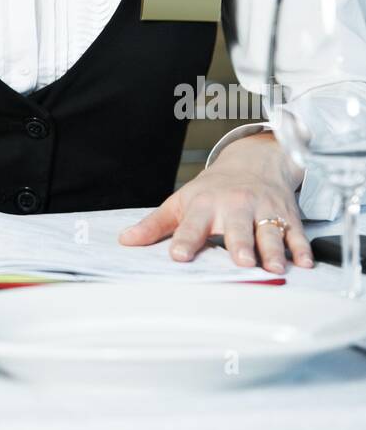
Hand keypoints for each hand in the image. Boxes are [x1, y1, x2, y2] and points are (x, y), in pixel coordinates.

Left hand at [117, 133, 313, 272]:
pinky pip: (296, 233)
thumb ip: (155, 225)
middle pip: (237, 228)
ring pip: (269, 231)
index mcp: (205, 205)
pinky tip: (304, 262)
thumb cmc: (213, 188)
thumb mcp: (181, 202)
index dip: (185, 240)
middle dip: (239, 244)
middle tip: (241, 262)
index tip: (178, 255)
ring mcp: (263, 210)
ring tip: (274, 268)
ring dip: (272, 250)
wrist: (253, 161)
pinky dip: (301, 248)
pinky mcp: (286, 216)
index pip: (192, 225)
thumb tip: (125, 241)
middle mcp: (235, 206)